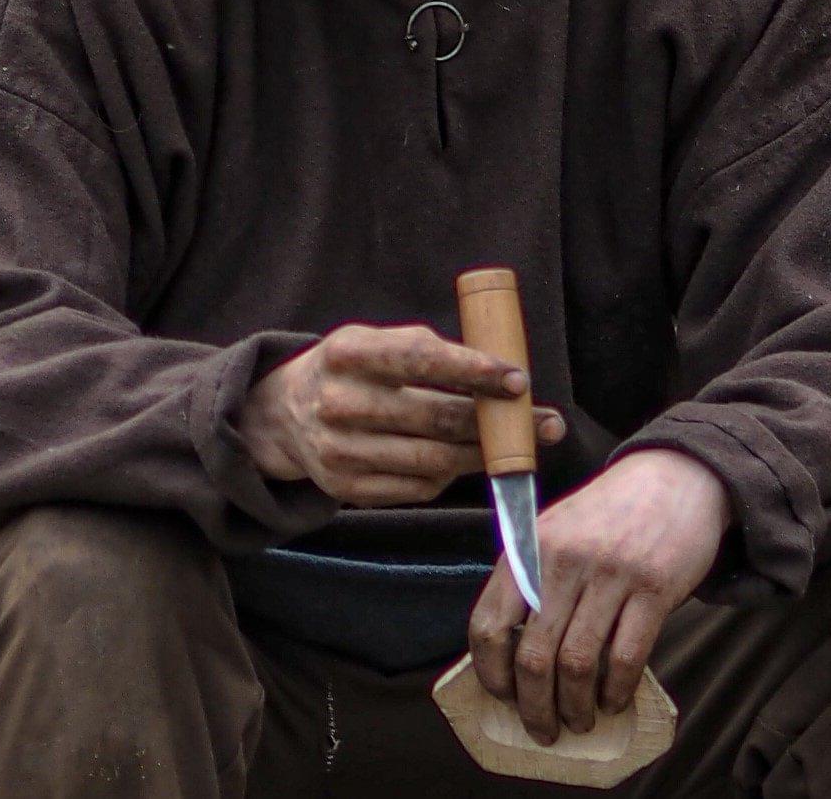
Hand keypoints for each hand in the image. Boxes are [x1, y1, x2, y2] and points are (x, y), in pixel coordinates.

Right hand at [236, 323, 564, 506]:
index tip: (518, 380)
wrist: (285, 414)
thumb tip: (501, 378)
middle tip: (545, 422)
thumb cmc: (353, 371)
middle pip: (436, 418)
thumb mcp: (377, 342)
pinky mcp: (347, 488)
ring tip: (519, 447)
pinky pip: (419, 487)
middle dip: (498, 423)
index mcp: (348, 353)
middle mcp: (339, 403)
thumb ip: (430, 352)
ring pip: (434, 460)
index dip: (475, 371)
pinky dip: (450, 475)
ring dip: (486, 455)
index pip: (421, 361)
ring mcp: (340, 451)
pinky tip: (465, 461)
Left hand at [468, 448, 725, 743]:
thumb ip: (529, 581)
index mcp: (527, 549)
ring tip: (580, 721)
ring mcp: (609, 573)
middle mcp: (562, 560)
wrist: (674, 477)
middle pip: (533, 656)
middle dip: (534, 706)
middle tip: (543, 729)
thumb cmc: (607, 515)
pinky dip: (616, 690)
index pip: (489, 624)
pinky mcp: (654, 587)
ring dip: (575, 706)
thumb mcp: (554, 531)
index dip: (490, 673)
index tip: (501, 698)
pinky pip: (626, 656)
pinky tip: (614, 701)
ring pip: (577, 663)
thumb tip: (510, 658)